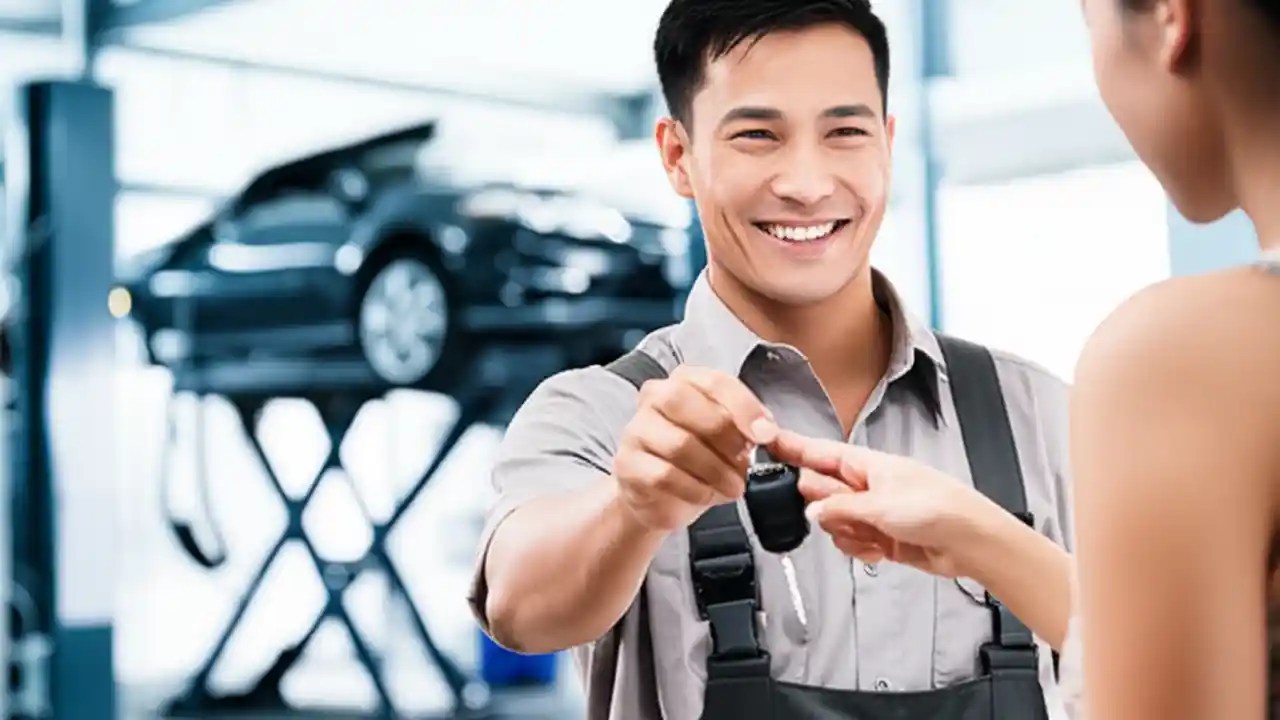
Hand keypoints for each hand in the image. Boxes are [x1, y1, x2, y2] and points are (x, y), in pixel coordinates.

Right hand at [613, 365, 777, 532]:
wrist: (661, 497)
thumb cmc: (700, 460)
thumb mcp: (732, 440)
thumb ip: (753, 432)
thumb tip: (771, 434)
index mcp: (686, 381)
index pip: (715, 381)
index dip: (744, 407)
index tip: (767, 435)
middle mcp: (655, 397)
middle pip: (686, 401)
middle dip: (725, 435)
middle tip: (746, 463)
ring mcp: (636, 430)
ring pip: (679, 443)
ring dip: (716, 470)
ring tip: (734, 487)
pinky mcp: (627, 464)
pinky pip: (665, 475)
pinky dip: (696, 490)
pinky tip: (708, 495)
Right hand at [770, 430, 1001, 578]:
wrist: (969, 541)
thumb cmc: (938, 508)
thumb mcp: (879, 504)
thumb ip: (839, 508)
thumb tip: (812, 508)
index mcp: (867, 464)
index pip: (819, 452)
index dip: (793, 448)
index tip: (767, 440)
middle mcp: (868, 485)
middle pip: (822, 490)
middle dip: (826, 505)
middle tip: (845, 511)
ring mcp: (874, 511)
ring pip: (834, 521)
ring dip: (845, 532)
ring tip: (871, 534)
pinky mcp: (881, 535)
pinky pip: (851, 541)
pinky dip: (859, 548)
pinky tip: (878, 549)